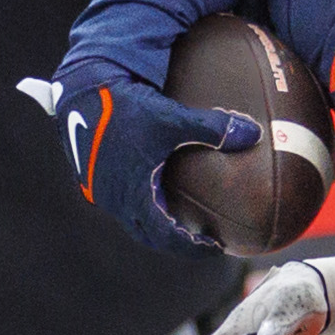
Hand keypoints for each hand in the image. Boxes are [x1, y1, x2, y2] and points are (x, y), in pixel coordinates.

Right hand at [28, 64, 256, 260]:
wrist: (81, 87)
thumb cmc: (125, 104)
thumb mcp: (172, 117)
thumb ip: (214, 128)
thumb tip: (253, 133)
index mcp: (134, 194)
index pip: (167, 237)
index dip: (192, 247)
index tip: (216, 247)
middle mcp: (113, 198)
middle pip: (149, 235)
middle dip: (176, 241)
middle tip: (203, 238)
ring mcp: (98, 188)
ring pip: (131, 218)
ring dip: (156, 224)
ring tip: (181, 219)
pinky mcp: (90, 175)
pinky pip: (119, 200)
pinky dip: (140, 205)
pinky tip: (154, 190)